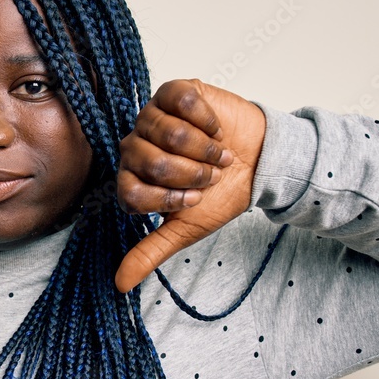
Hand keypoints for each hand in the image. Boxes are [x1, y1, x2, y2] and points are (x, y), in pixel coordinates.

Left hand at [114, 79, 265, 291]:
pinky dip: (208, 121)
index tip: (192, 199)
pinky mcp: (173, 92)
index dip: (168, 198)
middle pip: (151, 161)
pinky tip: (216, 129)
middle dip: (192, 173)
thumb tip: (119, 285)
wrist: (259, 163)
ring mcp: (151, 116)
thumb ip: (148, 253)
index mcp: (131, 179)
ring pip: (168, 133)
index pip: (133, 192)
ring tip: (217, 154)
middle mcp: (134, 145)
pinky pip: (182, 104)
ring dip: (204, 148)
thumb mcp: (184, 229)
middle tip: (210, 175)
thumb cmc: (220, 195)